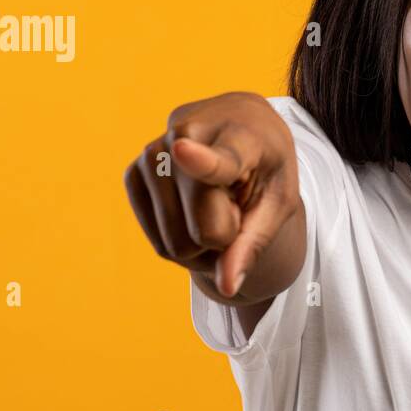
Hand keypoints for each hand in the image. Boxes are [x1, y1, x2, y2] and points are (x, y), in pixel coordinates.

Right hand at [124, 92, 300, 299]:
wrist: (240, 124)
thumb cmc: (266, 166)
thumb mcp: (278, 202)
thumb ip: (254, 244)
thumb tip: (227, 286)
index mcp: (238, 137)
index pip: (217, 160)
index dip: (200, 161)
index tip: (182, 151)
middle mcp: (186, 136)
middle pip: (203, 231)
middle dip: (226, 234)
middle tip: (236, 201)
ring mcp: (152, 155)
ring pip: (176, 244)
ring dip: (201, 241)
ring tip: (215, 200)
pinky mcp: (131, 174)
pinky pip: (159, 244)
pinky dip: (180, 239)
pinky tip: (191, 206)